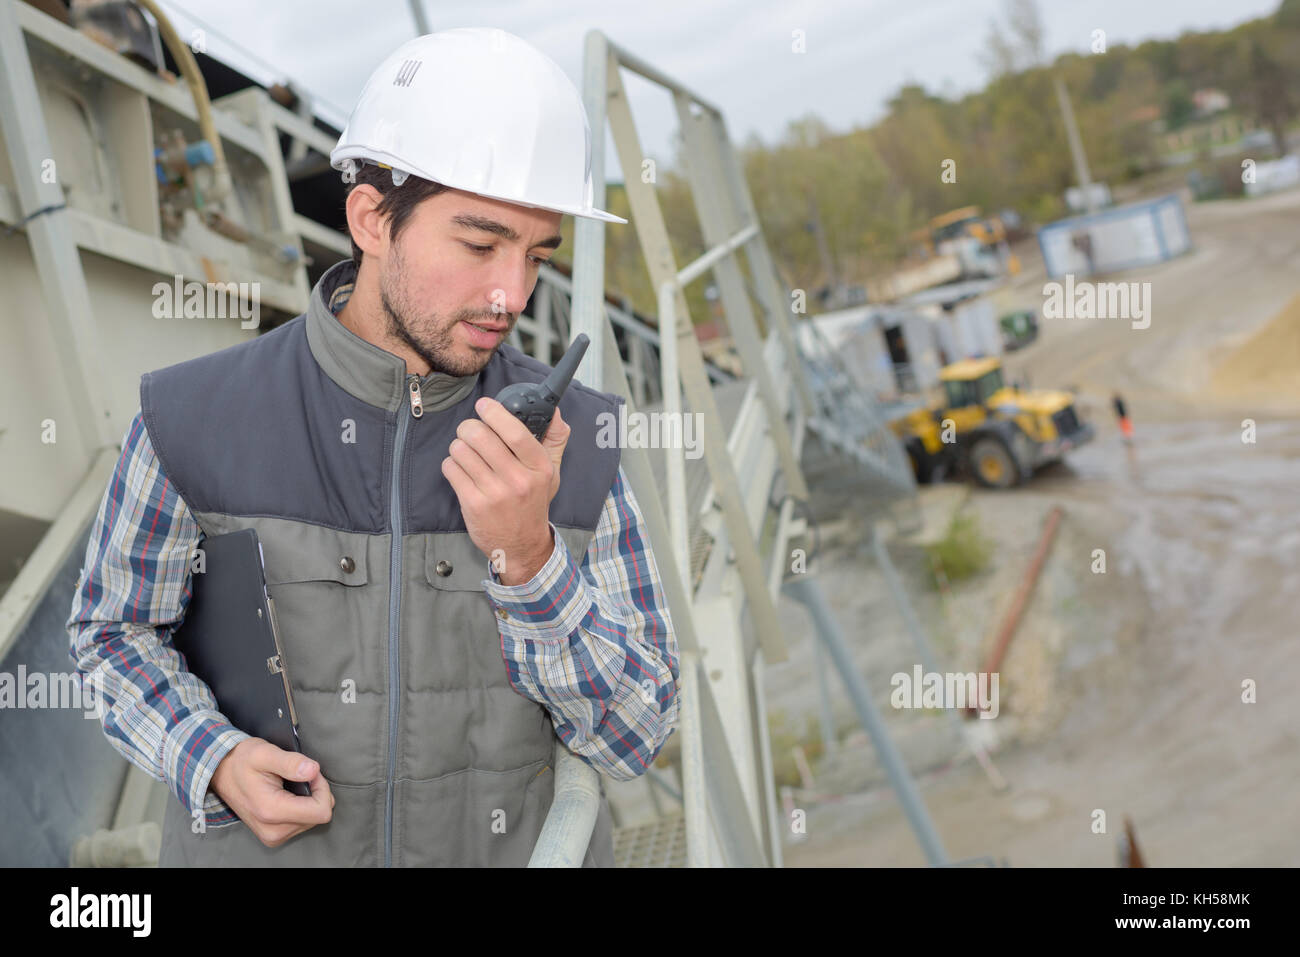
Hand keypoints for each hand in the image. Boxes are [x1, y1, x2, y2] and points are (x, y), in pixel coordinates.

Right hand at [209, 738, 333, 847]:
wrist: (220, 773)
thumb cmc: (242, 760)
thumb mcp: (264, 752)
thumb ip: (290, 762)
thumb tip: (313, 770)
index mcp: (271, 811)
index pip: (321, 811)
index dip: (322, 788)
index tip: (309, 772)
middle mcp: (273, 831)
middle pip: (319, 816)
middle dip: (316, 793)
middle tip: (298, 775)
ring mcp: (273, 837)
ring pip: (312, 820)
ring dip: (309, 800)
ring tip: (290, 784)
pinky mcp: (273, 837)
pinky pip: (302, 823)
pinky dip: (301, 807)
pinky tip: (287, 795)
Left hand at [442, 397, 568, 583]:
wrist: (521, 546)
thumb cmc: (533, 503)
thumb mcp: (551, 473)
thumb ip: (554, 440)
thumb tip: (554, 411)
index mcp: (539, 468)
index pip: (515, 432)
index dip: (494, 413)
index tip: (484, 405)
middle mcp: (518, 480)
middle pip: (480, 436)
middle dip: (469, 427)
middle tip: (470, 432)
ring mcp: (494, 494)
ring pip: (461, 450)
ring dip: (458, 447)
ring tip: (466, 453)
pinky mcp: (473, 504)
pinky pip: (451, 469)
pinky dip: (452, 465)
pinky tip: (461, 471)